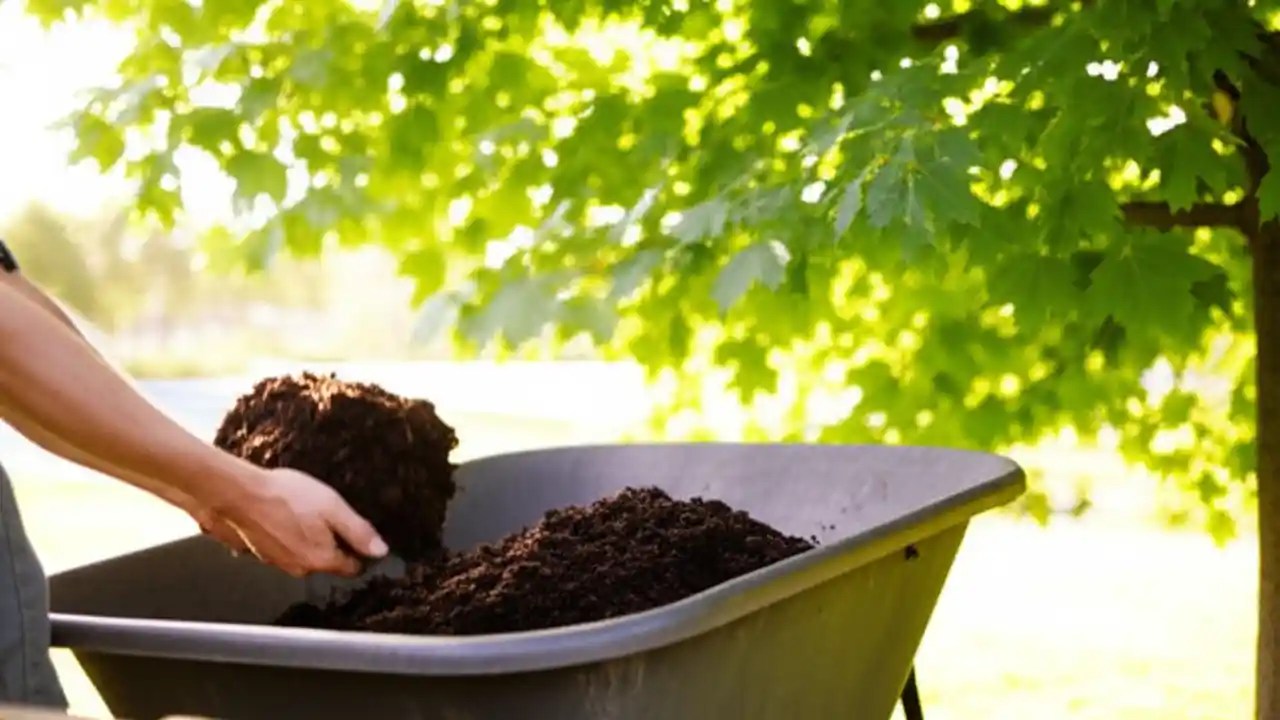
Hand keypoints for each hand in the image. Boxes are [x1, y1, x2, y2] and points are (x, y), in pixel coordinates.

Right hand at [214, 467, 388, 576]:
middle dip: (332, 542)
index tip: (359, 536)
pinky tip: (283, 516)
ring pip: (304, 554)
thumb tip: (381, 552)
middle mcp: (300, 568)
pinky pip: (283, 547)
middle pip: (327, 561)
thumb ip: (359, 532)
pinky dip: (287, 535)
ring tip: (303, 512)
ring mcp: (277, 562)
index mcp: (322, 559)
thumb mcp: (333, 508)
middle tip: (328, 515)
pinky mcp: (260, 552)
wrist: (239, 494)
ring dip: (307, 538)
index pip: (352, 568)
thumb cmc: (287, 498)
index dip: (360, 552)